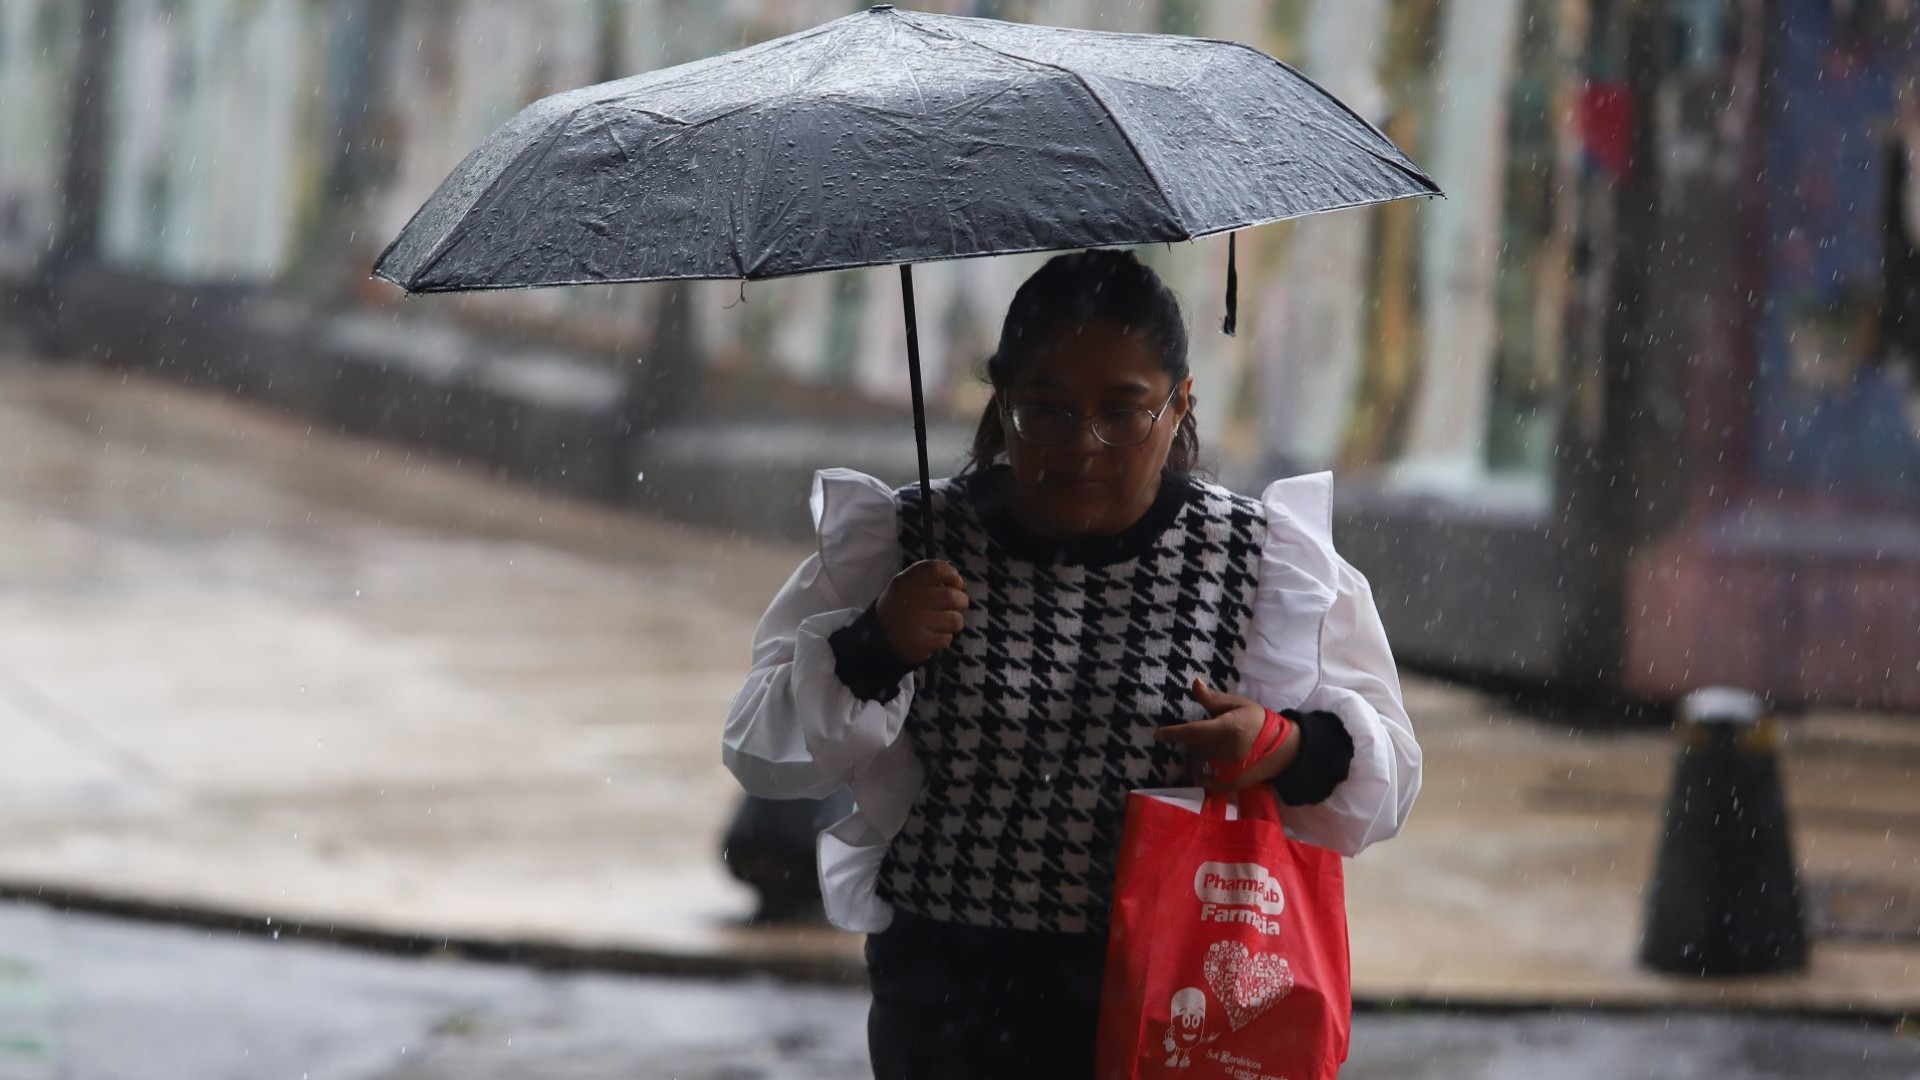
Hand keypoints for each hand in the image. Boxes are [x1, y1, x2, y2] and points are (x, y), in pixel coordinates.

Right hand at [874, 559, 969, 663]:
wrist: (882, 635)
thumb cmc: (903, 605)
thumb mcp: (907, 584)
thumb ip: (931, 578)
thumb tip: (959, 583)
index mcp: (906, 582)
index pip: (935, 569)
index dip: (952, 574)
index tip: (957, 583)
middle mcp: (910, 600)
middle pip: (951, 596)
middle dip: (961, 601)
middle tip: (957, 604)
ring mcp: (915, 623)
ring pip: (955, 619)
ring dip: (954, 621)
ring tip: (944, 621)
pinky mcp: (921, 643)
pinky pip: (947, 638)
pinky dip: (943, 637)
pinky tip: (932, 634)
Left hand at [1152, 678, 1301, 791]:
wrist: (1283, 747)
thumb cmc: (1258, 720)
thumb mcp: (1238, 704)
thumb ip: (1213, 698)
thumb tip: (1194, 682)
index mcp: (1228, 728)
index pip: (1194, 731)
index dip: (1174, 733)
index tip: (1157, 735)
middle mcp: (1227, 750)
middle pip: (1195, 747)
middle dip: (1194, 741)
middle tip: (1207, 734)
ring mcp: (1230, 769)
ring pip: (1200, 762)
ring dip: (1199, 755)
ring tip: (1213, 748)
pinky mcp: (1232, 783)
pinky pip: (1207, 781)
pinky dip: (1202, 774)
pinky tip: (1206, 768)